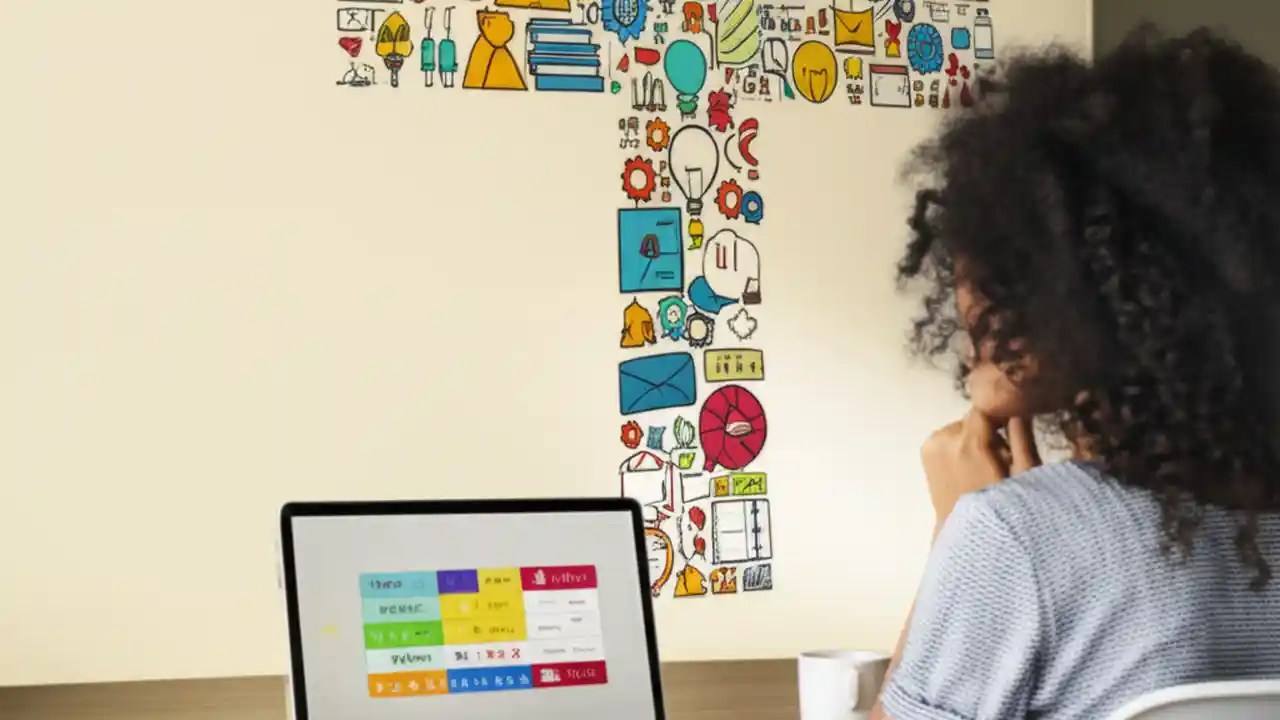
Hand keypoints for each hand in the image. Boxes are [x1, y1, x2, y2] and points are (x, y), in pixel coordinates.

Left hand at [921, 411, 1039, 524]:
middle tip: (1001, 459)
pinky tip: (970, 467)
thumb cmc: (1001, 508)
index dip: (1001, 414)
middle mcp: (942, 440)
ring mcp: (930, 446)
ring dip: (974, 438)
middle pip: (973, 419)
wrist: (965, 534)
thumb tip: (1019, 406)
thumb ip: (1021, 437)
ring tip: (985, 466)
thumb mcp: (1022, 474)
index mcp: (966, 444)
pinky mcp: (925, 452)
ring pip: (961, 427)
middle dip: (989, 432)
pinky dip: (961, 445)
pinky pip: (949, 436)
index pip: (984, 409)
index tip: (1014, 428)